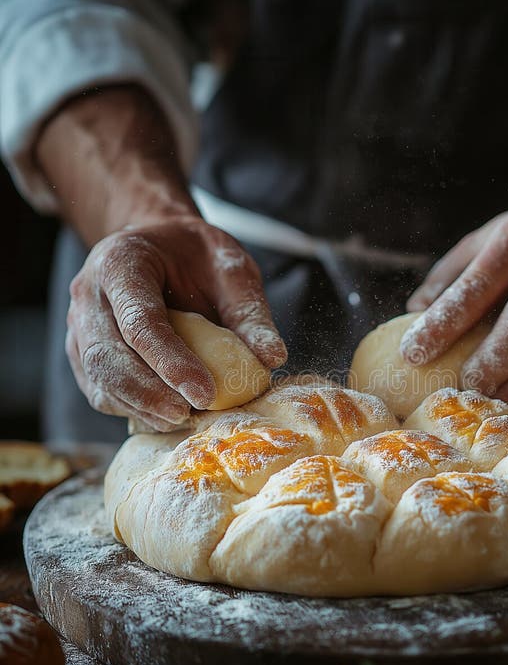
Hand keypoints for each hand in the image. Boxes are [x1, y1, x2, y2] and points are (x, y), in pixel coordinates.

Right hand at [66, 217, 286, 430]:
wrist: (159, 245)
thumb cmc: (196, 256)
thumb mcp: (231, 267)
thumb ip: (249, 311)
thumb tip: (272, 359)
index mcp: (121, 261)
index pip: (139, 321)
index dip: (170, 363)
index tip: (205, 394)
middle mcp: (88, 293)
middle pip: (107, 356)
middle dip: (148, 393)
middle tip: (189, 415)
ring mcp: (79, 325)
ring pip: (99, 379)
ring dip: (140, 407)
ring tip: (183, 420)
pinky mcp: (82, 352)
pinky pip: (100, 390)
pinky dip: (132, 409)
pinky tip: (166, 416)